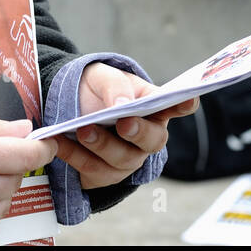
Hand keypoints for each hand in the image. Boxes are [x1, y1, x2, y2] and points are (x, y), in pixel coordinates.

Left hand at [55, 63, 195, 190]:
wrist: (65, 107)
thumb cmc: (95, 89)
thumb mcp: (102, 76)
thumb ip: (114, 85)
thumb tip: (122, 104)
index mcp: (153, 106)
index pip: (177, 105)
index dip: (185, 103)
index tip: (190, 98)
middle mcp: (147, 136)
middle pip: (153, 141)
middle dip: (138, 132)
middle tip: (123, 122)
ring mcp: (128, 158)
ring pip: (123, 160)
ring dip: (102, 145)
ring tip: (82, 130)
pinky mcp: (104, 174)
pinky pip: (94, 172)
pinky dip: (76, 157)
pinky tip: (60, 142)